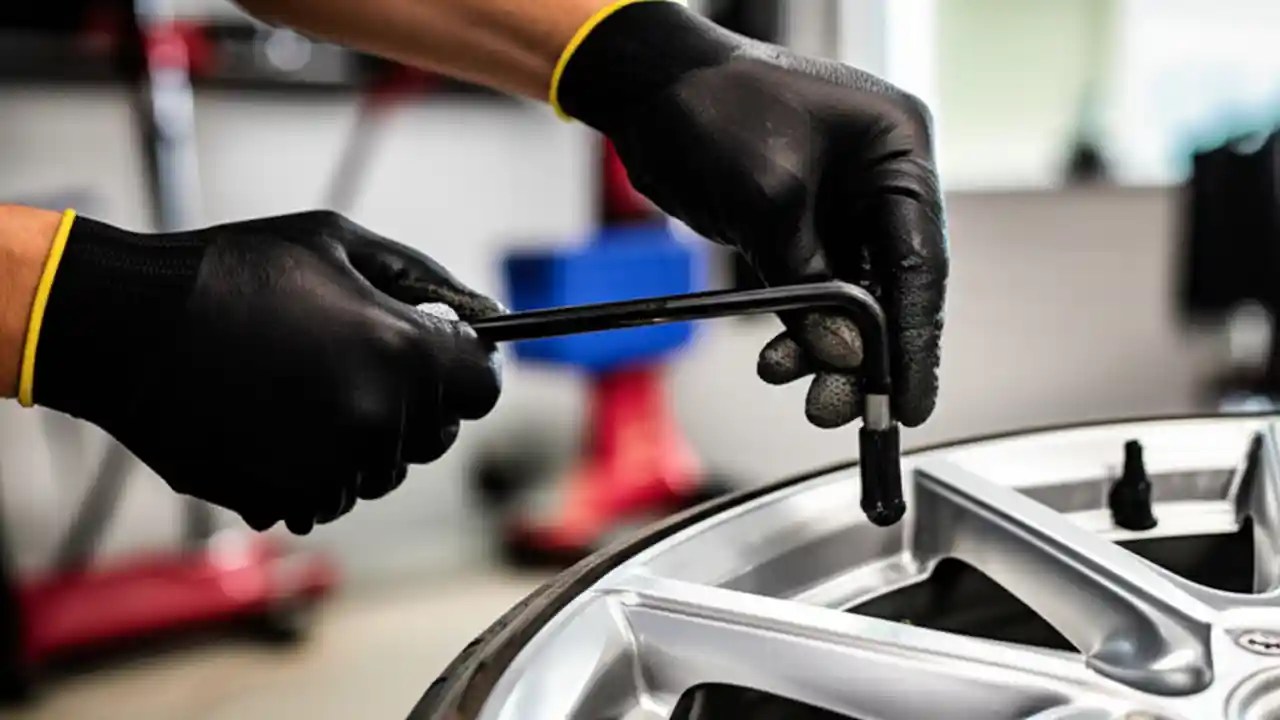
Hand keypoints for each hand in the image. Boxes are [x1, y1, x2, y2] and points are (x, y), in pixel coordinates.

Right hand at [30, 211, 502, 533]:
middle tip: (353, 363)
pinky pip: (328, 495)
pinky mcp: (284, 499)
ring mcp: (330, 468)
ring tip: (300, 387)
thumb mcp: (338, 243)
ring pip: (381, 470)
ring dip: (358, 440)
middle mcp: (377, 420)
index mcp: (403, 354)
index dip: (466, 369)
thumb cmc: (232, 272)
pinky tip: (272, 424)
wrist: (128, 326)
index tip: (441, 357)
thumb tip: (481, 314)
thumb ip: (424, 279)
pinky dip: (311, 470)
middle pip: (436, 434)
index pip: (483, 386)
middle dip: (411, 404)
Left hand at [557, 1, 946, 427]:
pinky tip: (782, 360)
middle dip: (866, 354)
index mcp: (896, 149)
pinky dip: (799, 329)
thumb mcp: (769, 200)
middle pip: (890, 287)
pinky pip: (811, 290)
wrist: (645, 86)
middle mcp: (876, 178)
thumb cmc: (711, 106)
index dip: (916, 339)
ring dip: (827, 349)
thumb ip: (810, 283)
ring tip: (806, 391)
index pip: (921, 261)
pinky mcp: (797, 224)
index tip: (910, 401)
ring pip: (849, 298)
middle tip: (843, 407)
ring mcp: (838, 203)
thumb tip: (845, 352)